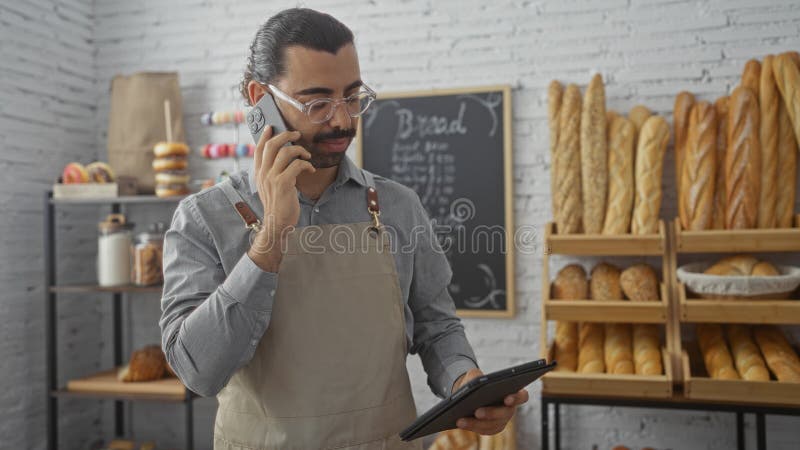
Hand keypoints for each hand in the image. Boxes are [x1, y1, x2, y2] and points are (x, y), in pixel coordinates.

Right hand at [248, 126, 314, 270]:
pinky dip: (306, 164)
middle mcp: (263, 173)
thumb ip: (272, 171)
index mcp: (259, 173)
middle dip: (286, 136)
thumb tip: (283, 155)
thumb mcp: (269, 186)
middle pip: (272, 145)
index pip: (259, 149)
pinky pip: (297, 165)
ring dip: (300, 150)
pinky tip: (310, 169)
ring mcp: (272, 178)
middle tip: (296, 135)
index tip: (271, 127)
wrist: (277, 223)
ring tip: (307, 155)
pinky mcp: (284, 184)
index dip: (264, 136)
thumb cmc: (277, 204)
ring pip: (285, 152)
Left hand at [451, 368, 528, 434]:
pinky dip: (471, 427)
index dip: (517, 398)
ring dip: (476, 423)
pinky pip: (483, 430)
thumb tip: (474, 382)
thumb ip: (476, 375)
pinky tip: (459, 422)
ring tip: (461, 420)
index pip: (522, 396)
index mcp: (512, 392)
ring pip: (492, 425)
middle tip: (477, 412)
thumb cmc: (475, 382)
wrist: (468, 393)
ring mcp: (501, 420)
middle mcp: (510, 409)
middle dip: (491, 413)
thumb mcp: (474, 374)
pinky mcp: (491, 428)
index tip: (507, 398)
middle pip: (505, 413)